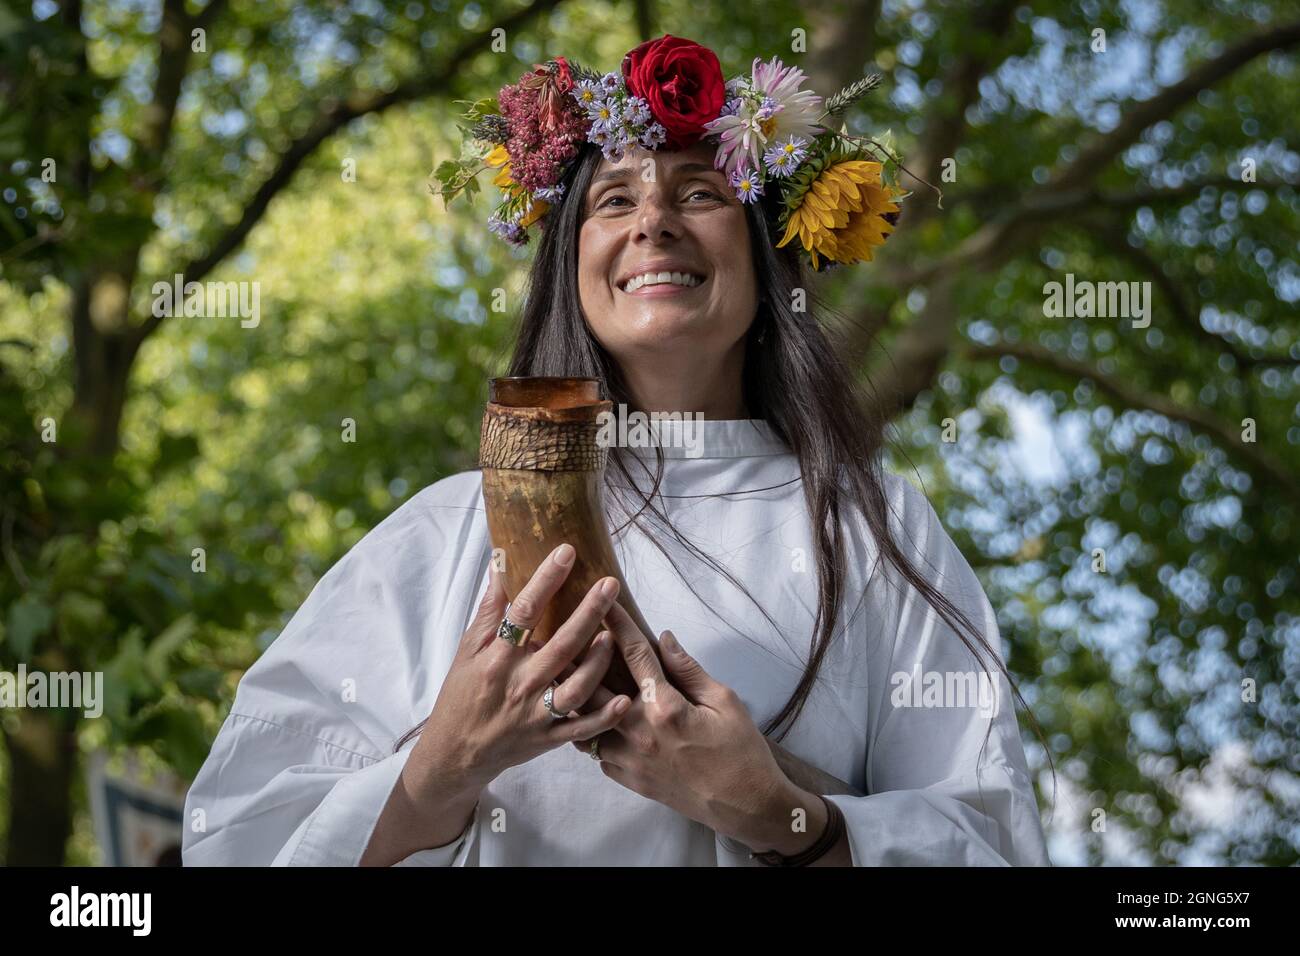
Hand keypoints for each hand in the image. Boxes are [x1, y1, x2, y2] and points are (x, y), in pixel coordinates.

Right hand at [410, 544, 632, 796]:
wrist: (455, 752)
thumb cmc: (462, 693)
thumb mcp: (467, 648)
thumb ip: (491, 606)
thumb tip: (503, 560)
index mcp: (497, 658)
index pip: (524, 612)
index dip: (545, 579)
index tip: (567, 552)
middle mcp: (519, 684)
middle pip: (560, 646)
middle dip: (588, 613)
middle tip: (610, 584)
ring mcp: (535, 714)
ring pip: (576, 689)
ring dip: (598, 662)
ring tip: (615, 635)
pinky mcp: (548, 739)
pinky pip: (581, 730)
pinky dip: (604, 718)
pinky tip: (625, 699)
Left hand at [570, 602, 823, 854]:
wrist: (745, 806)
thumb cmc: (741, 750)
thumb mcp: (724, 701)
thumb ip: (689, 669)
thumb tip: (664, 637)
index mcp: (665, 707)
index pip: (634, 654)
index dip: (617, 622)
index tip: (603, 599)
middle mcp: (639, 732)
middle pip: (592, 686)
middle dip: (577, 658)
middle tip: (566, 636)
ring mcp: (629, 759)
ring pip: (584, 722)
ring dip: (577, 697)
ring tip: (568, 676)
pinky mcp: (627, 779)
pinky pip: (596, 751)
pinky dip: (592, 732)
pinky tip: (593, 718)